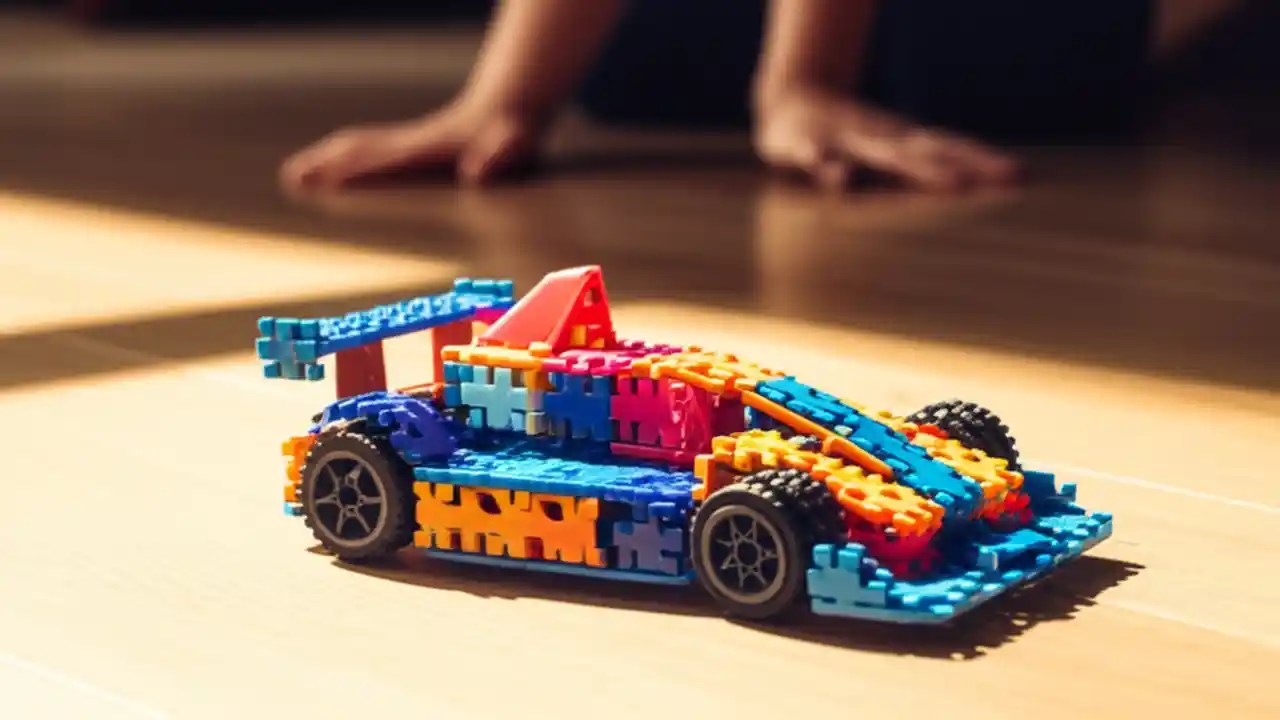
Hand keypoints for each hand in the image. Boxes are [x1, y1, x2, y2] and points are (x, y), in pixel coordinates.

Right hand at [279, 98, 544, 191]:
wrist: (509, 106)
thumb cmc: (512, 133)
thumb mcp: (513, 143)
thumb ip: (497, 156)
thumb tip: (476, 174)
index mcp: (432, 147)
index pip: (388, 160)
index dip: (358, 170)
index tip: (327, 180)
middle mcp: (412, 143)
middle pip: (361, 150)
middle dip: (326, 164)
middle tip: (292, 177)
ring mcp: (407, 142)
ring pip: (359, 147)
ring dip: (326, 159)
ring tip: (295, 176)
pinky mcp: (409, 145)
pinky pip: (367, 150)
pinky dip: (341, 157)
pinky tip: (328, 170)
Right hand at [754, 87, 1020, 190]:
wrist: (793, 102)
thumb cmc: (850, 141)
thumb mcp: (891, 153)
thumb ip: (929, 164)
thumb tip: (985, 177)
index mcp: (902, 143)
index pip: (950, 149)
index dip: (982, 162)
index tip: (1019, 176)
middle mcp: (880, 139)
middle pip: (924, 154)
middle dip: (957, 167)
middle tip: (988, 183)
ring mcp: (845, 141)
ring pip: (879, 154)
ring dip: (911, 167)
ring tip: (945, 184)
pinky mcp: (805, 145)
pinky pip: (814, 153)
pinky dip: (825, 161)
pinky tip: (837, 175)